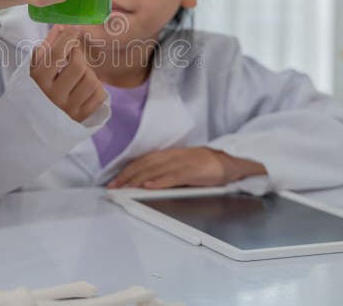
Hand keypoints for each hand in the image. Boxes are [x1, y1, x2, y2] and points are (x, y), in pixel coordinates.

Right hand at [30, 25, 105, 122]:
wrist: (31, 122)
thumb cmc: (35, 87)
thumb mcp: (35, 65)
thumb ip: (48, 45)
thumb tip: (62, 26)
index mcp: (38, 79)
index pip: (56, 54)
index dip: (68, 37)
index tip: (75, 28)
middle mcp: (52, 95)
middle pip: (78, 66)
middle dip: (79, 56)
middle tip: (75, 55)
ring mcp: (67, 108)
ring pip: (91, 81)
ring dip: (89, 74)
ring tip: (80, 75)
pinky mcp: (80, 117)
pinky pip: (99, 96)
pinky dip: (96, 89)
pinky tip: (86, 88)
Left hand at [107, 147, 266, 188]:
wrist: (229, 160)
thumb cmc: (205, 165)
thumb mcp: (182, 167)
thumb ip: (166, 172)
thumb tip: (147, 184)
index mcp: (169, 155)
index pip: (142, 162)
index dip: (127, 171)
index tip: (114, 181)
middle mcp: (172, 157)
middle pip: (144, 165)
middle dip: (126, 176)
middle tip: (113, 187)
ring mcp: (182, 163)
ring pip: (154, 169)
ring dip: (137, 179)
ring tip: (124, 187)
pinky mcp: (192, 171)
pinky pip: (172, 176)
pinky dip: (159, 181)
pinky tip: (148, 186)